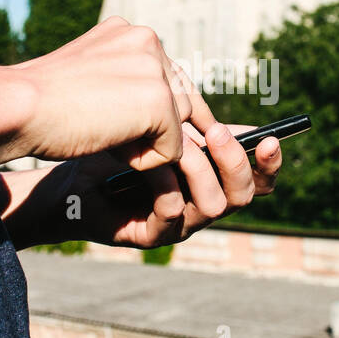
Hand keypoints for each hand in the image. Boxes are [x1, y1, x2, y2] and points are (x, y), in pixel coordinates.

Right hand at [10, 16, 211, 171]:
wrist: (16, 107)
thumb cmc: (41, 105)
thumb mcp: (90, 80)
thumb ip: (123, 83)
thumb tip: (163, 114)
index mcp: (130, 33)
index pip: (168, 78)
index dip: (157, 112)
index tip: (140, 131)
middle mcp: (148, 40)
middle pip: (181, 101)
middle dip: (155, 129)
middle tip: (108, 135)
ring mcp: (156, 68)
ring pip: (179, 126)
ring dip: (149, 144)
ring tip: (104, 139)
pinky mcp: (159, 99)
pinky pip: (173, 150)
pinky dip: (145, 162)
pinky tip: (109, 149)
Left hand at [21, 121, 282, 249]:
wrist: (67, 174)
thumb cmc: (114, 146)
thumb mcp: (157, 125)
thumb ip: (191, 118)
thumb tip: (219, 102)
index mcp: (213, 178)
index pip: (258, 177)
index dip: (270, 162)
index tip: (271, 138)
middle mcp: (202, 203)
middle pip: (244, 194)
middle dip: (237, 162)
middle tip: (218, 134)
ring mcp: (179, 222)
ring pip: (216, 206)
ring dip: (203, 172)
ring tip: (182, 145)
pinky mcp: (150, 235)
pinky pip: (173, 217)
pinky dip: (167, 190)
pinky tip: (153, 167)